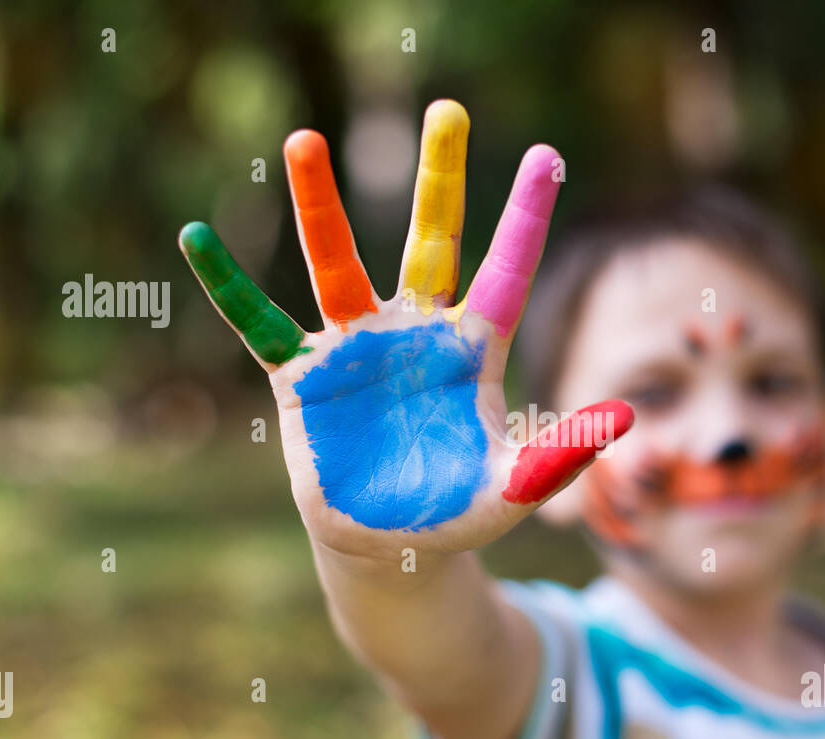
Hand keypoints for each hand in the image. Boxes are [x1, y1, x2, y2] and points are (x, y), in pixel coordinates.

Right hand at [179, 100, 631, 558]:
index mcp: (472, 350)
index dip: (525, 217)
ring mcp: (357, 348)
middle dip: (439, 178)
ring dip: (319, 207)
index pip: (505, 271)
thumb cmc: (458, 509)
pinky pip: (262, 324)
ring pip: (337, 264)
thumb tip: (626, 416)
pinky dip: (231, 287)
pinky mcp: (304, 377)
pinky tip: (197, 237)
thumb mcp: (514, 486)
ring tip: (303, 139)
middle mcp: (416, 332)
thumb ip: (561, 453)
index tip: (550, 156)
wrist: (392, 543)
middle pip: (428, 240)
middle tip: (448, 109)